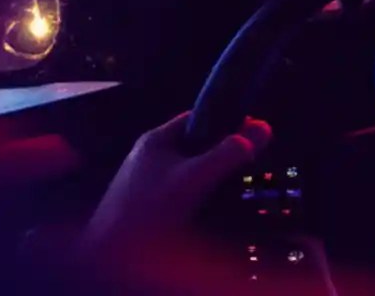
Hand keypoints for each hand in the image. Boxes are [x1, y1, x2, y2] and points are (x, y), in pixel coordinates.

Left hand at [82, 112, 270, 252]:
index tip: (250, 135)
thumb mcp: (194, 178)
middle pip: (194, 146)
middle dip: (220, 153)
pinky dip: (197, 196)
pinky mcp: (146, 205)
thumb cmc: (149, 210)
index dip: (224, 122)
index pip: (196, 118)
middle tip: (246, 165)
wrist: (110, 255)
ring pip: (187, 170)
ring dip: (209, 177)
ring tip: (231, 188)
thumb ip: (228, 154)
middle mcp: (148, 157)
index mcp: (155, 140)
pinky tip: (209, 209)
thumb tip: (264, 128)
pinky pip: (180, 192)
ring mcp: (145, 182)